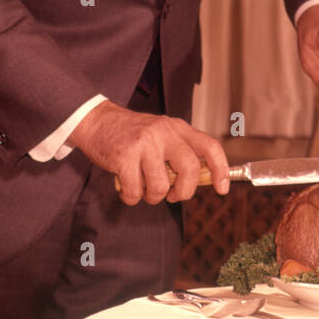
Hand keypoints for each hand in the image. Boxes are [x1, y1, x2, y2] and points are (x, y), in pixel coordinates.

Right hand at [69, 100, 230, 205]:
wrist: (97, 121)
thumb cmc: (131, 133)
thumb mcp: (161, 133)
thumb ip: (179, 151)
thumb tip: (199, 180)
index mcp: (177, 127)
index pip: (209, 146)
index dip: (221, 169)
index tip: (222, 188)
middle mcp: (163, 133)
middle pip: (190, 169)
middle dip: (183, 191)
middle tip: (172, 195)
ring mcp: (143, 144)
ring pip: (160, 186)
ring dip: (152, 197)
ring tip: (143, 188)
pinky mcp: (123, 157)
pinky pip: (135, 192)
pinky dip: (131, 197)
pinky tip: (127, 188)